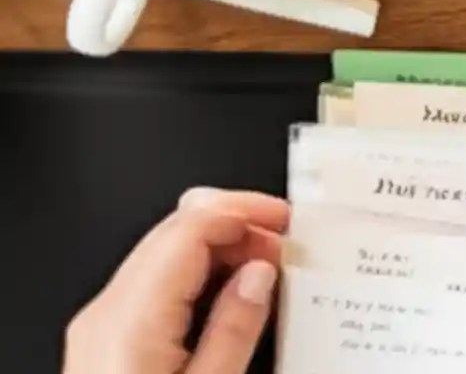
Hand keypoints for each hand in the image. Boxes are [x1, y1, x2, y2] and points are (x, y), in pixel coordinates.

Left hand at [64, 188, 289, 373]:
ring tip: (264, 268)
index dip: (241, 210)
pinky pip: (154, 285)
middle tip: (280, 242)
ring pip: (164, 254)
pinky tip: (230, 293)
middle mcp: (106, 312)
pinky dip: (197, 275)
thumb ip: (235, 330)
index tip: (281, 218)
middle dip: (234, 224)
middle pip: (173, 233)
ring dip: (218, 249)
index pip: (188, 229)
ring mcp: (100, 325)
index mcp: (130, 319)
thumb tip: (258, 275)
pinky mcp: (106, 339)